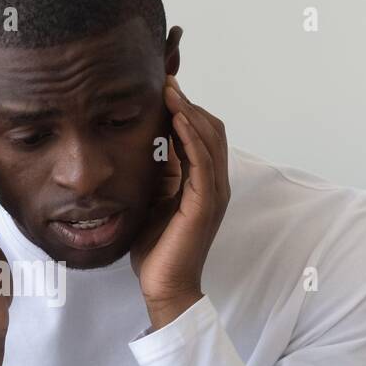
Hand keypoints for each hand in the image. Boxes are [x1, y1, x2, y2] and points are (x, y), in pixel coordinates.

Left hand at [130, 74, 230, 329]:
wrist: (164, 285)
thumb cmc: (157, 248)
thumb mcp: (155, 199)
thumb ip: (161, 172)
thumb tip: (149, 142)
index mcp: (204, 182)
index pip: (202, 133)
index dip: (185, 107)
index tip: (163, 86)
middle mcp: (215, 184)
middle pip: (211, 128)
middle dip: (188, 102)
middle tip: (164, 80)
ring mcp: (213, 193)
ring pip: (210, 139)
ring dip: (189, 111)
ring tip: (169, 90)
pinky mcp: (205, 204)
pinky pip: (203, 162)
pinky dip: (192, 137)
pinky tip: (176, 119)